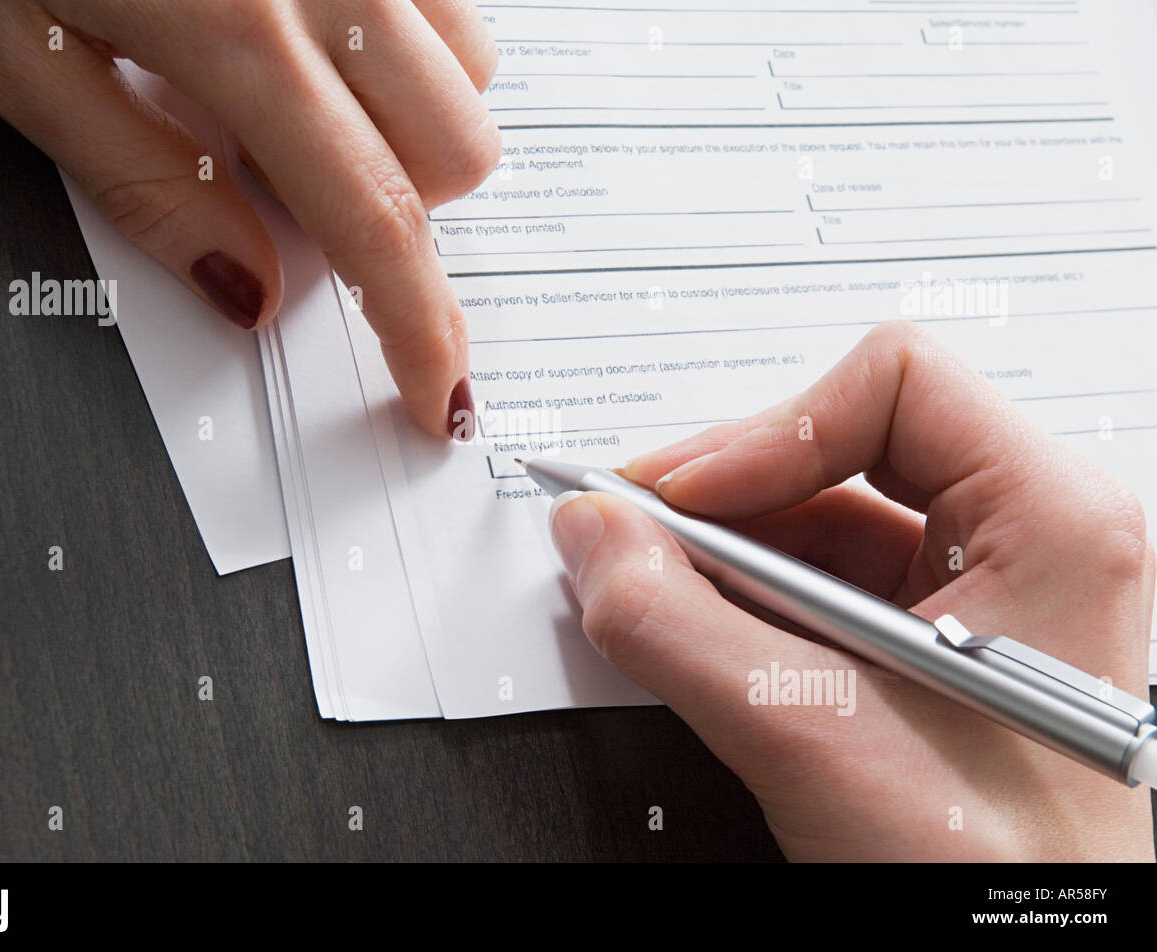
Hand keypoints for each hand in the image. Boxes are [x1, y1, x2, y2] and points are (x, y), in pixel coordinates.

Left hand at [0, 0, 499, 438]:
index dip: (419, 330)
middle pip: (458, 159)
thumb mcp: (17, 57)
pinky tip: (331, 26)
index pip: (374, 225)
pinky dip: (413, 45)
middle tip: (304, 186)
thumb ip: (142, 183)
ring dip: (411, 123)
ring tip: (313, 91)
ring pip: (473, 77)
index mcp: (239, 39)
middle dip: (403, 208)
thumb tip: (243, 287)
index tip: (438, 393)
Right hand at [550, 321, 1155, 859]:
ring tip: (651, 593)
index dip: (768, 431)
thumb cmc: (1003, 878)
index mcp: (1048, 520)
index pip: (892, 385)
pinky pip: (818, 583)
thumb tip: (593, 538)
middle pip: (843, 445)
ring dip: (721, 551)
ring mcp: (974, 593)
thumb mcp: (816, 739)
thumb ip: (677, 627)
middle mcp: (1022, 539)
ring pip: (820, 517)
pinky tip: (695, 630)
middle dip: (724, 496)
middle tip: (630, 535)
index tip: (678, 499)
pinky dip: (742, 599)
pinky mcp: (928, 643)